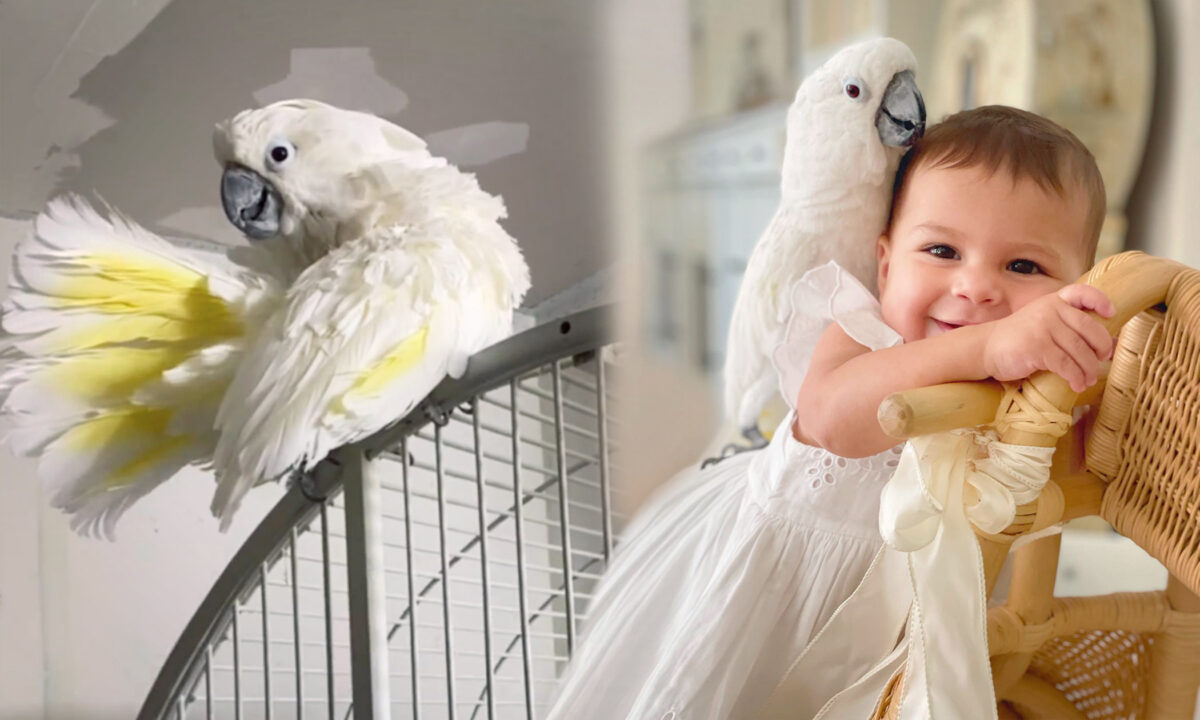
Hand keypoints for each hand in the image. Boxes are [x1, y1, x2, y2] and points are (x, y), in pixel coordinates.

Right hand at [983, 284, 1115, 391]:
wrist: (985, 348)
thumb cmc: (1019, 339)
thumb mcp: (1043, 324)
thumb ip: (1069, 328)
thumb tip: (1110, 345)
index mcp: (1053, 301)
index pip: (1082, 292)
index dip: (1100, 301)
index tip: (1110, 314)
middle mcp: (1050, 310)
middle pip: (1090, 328)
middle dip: (1101, 347)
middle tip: (1102, 360)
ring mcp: (1042, 327)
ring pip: (1080, 350)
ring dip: (1089, 369)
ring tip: (1088, 379)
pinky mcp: (1037, 347)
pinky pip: (1066, 364)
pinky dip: (1075, 377)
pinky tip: (1076, 384)